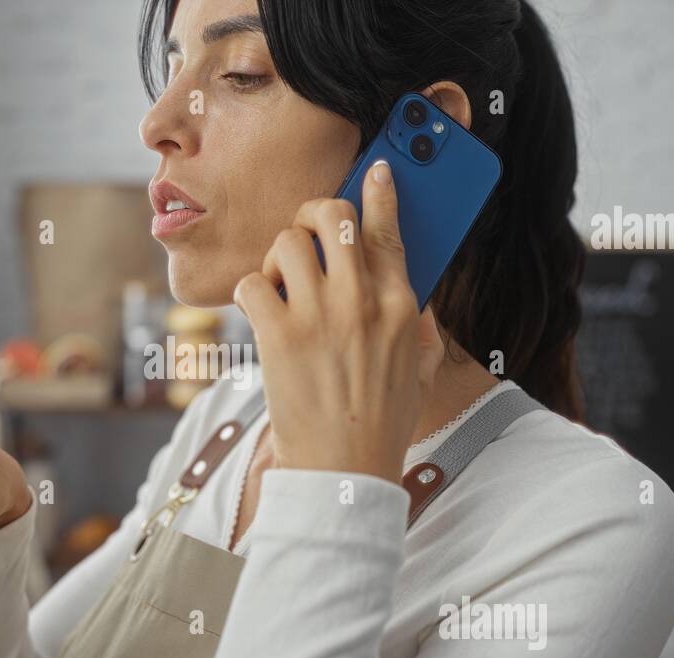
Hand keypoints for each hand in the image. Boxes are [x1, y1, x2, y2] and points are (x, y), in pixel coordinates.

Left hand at [232, 159, 444, 484]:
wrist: (343, 471)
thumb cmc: (381, 422)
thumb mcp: (421, 368)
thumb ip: (420, 321)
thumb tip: (413, 285)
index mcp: (401, 305)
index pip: (389, 228)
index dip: (381, 190)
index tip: (376, 168)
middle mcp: (361, 301)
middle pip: (333, 215)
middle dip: (314, 216)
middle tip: (307, 238)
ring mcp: (319, 315)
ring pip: (288, 240)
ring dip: (279, 256)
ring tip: (283, 285)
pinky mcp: (278, 334)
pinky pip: (253, 282)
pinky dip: (252, 293)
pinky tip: (263, 315)